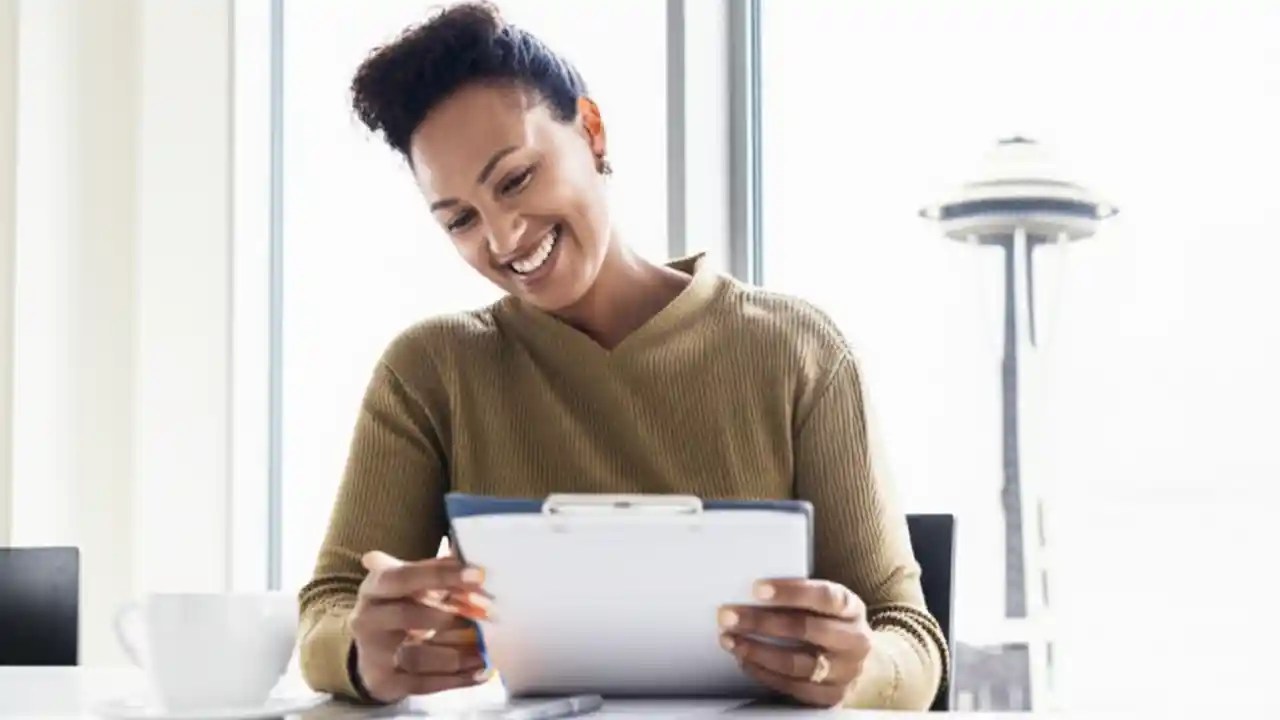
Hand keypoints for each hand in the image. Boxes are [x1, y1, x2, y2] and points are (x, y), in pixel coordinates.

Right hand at [349, 551, 493, 702]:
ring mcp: (373, 653)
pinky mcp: (384, 682)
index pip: (403, 577)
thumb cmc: (400, 607)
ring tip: (486, 650)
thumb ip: (437, 571)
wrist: (370, 652)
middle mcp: (367, 619)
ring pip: (418, 655)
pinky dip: (456, 679)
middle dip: (449, 617)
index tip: (477, 575)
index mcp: (375, 587)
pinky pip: (424, 684)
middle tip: (484, 615)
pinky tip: (481, 672)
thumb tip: (471, 559)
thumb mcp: (410, 585)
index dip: (439, 575)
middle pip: (406, 616)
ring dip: (458, 654)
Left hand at [718, 579, 872, 707]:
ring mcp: (845, 671)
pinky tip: (746, 661)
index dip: (790, 592)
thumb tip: (752, 592)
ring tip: (731, 641)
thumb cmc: (830, 622)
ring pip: (797, 663)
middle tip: (729, 616)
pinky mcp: (832, 695)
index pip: (823, 596)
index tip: (757, 589)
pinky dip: (764, 674)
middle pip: (806, 629)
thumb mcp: (825, 603)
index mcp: (851, 608)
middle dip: (762, 622)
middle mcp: (854, 640)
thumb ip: (798, 597)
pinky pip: (793, 687)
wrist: (856, 659)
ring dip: (757, 651)